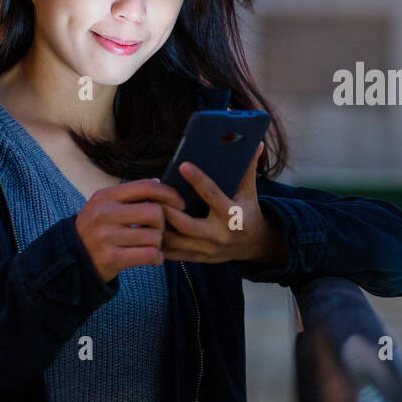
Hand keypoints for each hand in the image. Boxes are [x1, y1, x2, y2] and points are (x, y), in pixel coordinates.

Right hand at [74, 179, 183, 283]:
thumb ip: (129, 195)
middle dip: (162, 224)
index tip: (180, 204)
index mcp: (105, 196)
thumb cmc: (97, 229)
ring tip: (149, 245)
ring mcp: (106, 236)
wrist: (72, 258)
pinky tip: (151, 257)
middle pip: (155, 213)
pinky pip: (149, 255)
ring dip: (158, 243)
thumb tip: (158, 182)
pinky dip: (156, 258)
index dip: (169, 194)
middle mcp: (104, 213)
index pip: (146, 187)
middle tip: (157, 231)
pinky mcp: (110, 258)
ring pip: (155, 236)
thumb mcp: (105, 205)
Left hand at [158, 142, 284, 264]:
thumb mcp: (250, 191)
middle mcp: (220, 235)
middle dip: (166, 210)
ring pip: (174, 242)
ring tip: (145, 211)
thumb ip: (248, 169)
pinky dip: (157, 242)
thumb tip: (256, 143)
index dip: (198, 179)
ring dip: (157, 227)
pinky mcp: (198, 258)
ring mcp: (207, 250)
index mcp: (233, 215)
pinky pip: (172, 254)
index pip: (212, 195)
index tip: (183, 165)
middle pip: (186, 224)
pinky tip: (147, 228)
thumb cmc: (248, 211)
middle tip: (152, 195)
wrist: (253, 245)